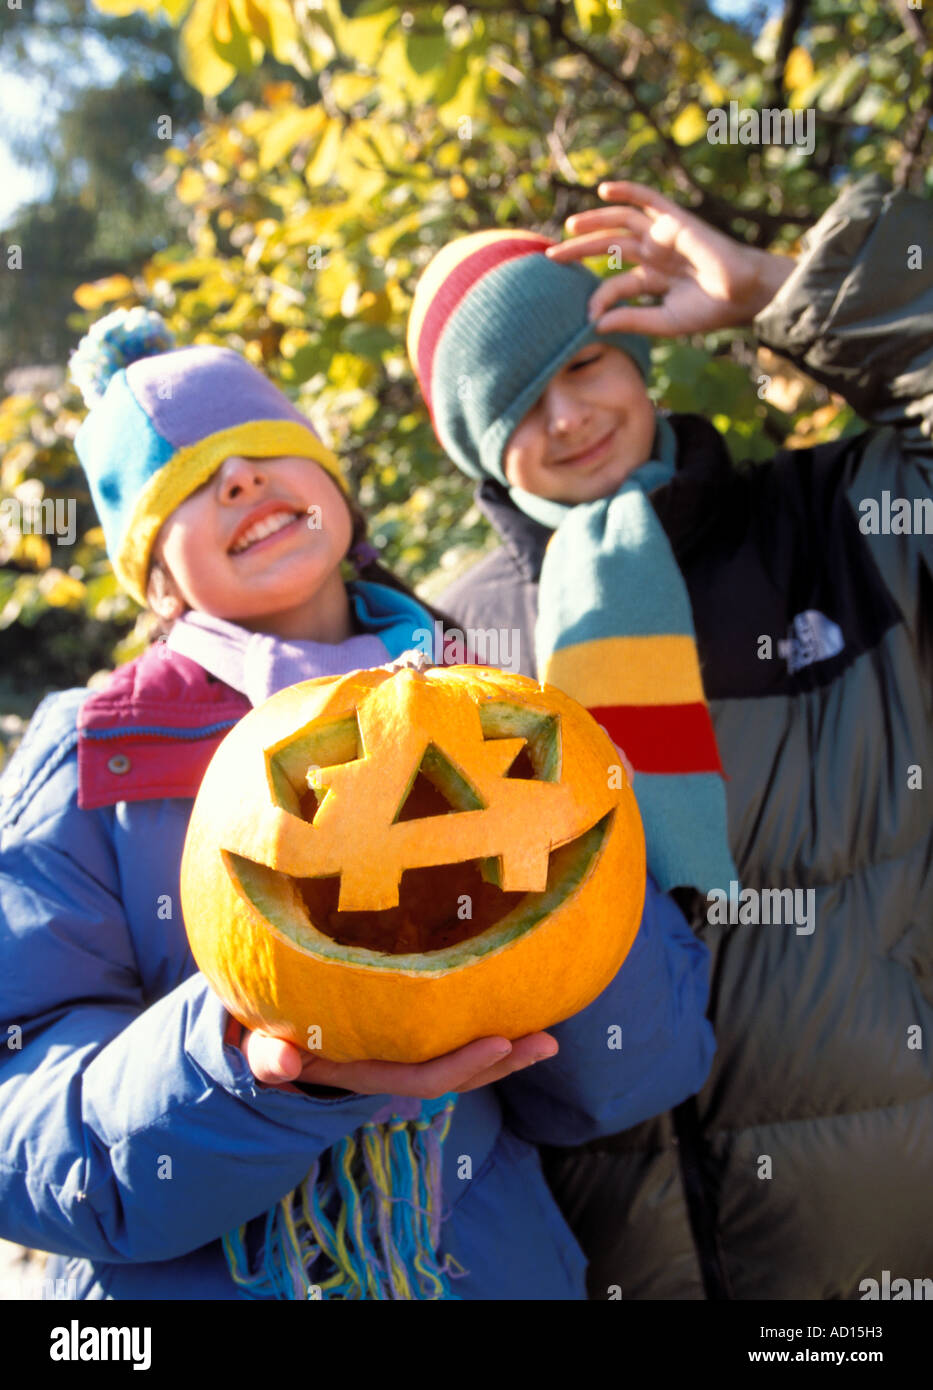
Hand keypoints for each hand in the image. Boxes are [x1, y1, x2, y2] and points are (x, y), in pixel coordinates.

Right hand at [240, 1027, 558, 1098]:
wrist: (273, 1041)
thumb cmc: (271, 1031)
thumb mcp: (262, 1044)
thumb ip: (267, 1055)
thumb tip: (277, 1062)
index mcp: (366, 1071)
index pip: (423, 1076)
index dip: (463, 1064)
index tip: (501, 1042)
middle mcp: (393, 1070)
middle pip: (456, 1076)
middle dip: (502, 1063)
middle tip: (547, 1041)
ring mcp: (405, 1058)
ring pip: (464, 1064)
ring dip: (508, 1054)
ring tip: (549, 1037)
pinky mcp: (413, 1040)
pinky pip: (455, 1042)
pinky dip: (489, 1035)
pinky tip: (519, 1012)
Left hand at [546, 180, 793, 335]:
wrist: (744, 293)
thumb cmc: (711, 310)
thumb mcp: (665, 321)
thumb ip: (631, 319)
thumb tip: (594, 325)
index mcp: (652, 279)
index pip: (615, 284)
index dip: (599, 298)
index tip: (587, 316)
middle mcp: (654, 254)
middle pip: (609, 247)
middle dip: (580, 250)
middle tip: (551, 257)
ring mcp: (663, 235)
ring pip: (621, 222)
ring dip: (594, 220)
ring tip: (568, 226)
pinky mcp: (674, 220)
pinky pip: (647, 198)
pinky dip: (626, 190)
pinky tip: (602, 190)